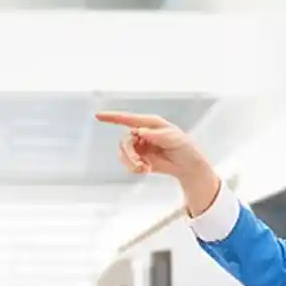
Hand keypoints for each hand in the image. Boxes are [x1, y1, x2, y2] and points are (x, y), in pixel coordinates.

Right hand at [95, 111, 222, 216]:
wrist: (187, 165)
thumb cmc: (184, 146)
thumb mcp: (173, 138)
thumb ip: (157, 135)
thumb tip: (141, 132)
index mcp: (150, 123)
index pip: (128, 119)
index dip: (112, 117)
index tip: (98, 116)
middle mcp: (142, 133)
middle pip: (125, 141)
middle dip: (130, 155)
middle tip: (139, 165)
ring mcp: (139, 145)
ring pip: (124, 153)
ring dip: (131, 163)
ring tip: (144, 169)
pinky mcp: (138, 157)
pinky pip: (128, 162)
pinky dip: (134, 168)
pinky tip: (146, 169)